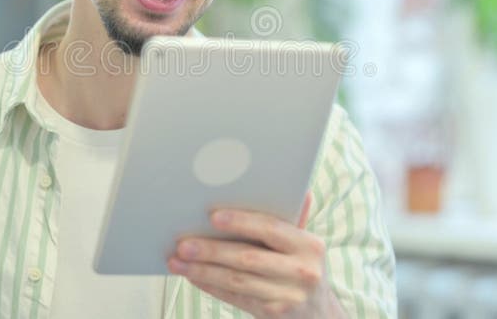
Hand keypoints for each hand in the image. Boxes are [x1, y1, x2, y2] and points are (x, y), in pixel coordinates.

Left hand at [167, 193, 346, 317]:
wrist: (318, 315)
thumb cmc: (302, 268)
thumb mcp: (305, 244)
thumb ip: (294, 219)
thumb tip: (298, 190)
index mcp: (310, 245)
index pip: (270, 228)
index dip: (241, 222)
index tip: (213, 217)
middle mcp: (302, 271)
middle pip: (248, 257)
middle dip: (212, 250)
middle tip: (183, 243)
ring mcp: (288, 296)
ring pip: (236, 280)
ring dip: (203, 270)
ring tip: (178, 261)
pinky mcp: (273, 313)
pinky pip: (235, 297)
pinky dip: (211, 286)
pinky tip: (193, 275)